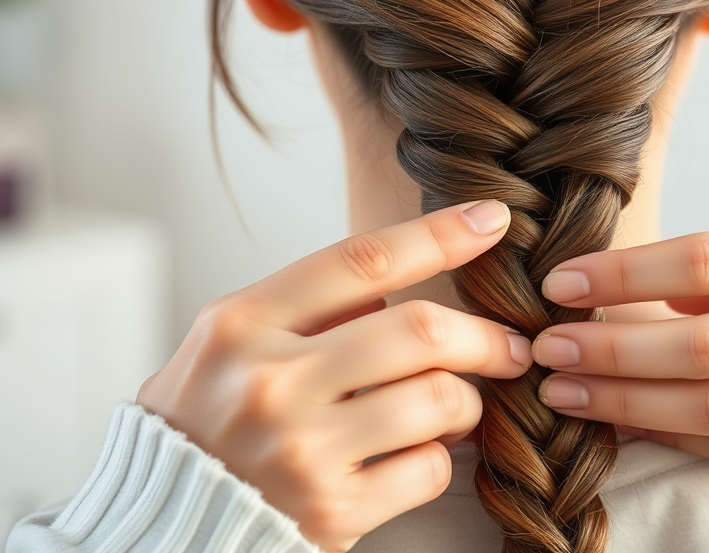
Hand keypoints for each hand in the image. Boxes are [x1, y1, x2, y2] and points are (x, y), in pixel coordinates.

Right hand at [136, 200, 531, 551]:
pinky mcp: (332, 512)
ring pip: (439, 400)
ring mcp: (303, 452)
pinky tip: (421, 451)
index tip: (492, 219)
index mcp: (244, 323)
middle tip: (513, 345)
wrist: (166, 519)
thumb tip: (402, 278)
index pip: (363, 260)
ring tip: (457, 403)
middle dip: (486, 336)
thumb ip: (308, 304)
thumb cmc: (210, 415)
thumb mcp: (233, 339)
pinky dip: (442, 455)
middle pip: (420, 331)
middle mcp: (272, 383)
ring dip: (468, 399)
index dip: (440, 234)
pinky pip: (430, 467)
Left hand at [531, 218, 708, 469]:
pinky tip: (626, 425)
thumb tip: (635, 293)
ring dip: (627, 404)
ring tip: (565, 392)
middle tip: (546, 348)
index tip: (560, 282)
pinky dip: (675, 437)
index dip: (623, 273)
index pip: (703, 258)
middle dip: (610, 349)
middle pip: (701, 343)